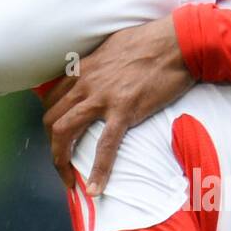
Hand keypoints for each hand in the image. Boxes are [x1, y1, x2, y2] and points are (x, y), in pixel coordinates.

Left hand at [42, 18, 192, 193]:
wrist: (178, 41)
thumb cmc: (153, 40)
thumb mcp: (115, 46)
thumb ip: (103, 62)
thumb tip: (104, 71)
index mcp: (84, 68)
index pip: (54, 98)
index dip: (52, 121)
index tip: (60, 137)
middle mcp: (86, 83)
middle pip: (52, 119)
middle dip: (52, 145)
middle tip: (63, 163)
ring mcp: (103, 98)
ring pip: (65, 132)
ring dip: (60, 160)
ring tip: (68, 181)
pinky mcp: (124, 110)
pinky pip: (105, 146)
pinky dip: (98, 170)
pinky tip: (95, 189)